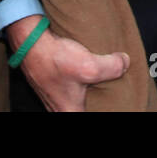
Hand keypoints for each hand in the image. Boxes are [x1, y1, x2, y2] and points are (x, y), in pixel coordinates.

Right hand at [5, 14, 129, 111]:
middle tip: (114, 90)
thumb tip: (125, 63)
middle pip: (86, 108)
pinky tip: (91, 67)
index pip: (93, 116)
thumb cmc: (53, 58)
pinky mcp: (54, 81)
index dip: (106, 110)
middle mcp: (60, 107)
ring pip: (80, 97)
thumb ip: (113, 68)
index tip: (117, 104)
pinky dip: (83, 79)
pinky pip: (74, 86)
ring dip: (92, 89)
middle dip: (100, 101)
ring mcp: (56, 95)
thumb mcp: (89, 66)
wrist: (30, 41)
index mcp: (70, 111)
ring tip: (106, 78)